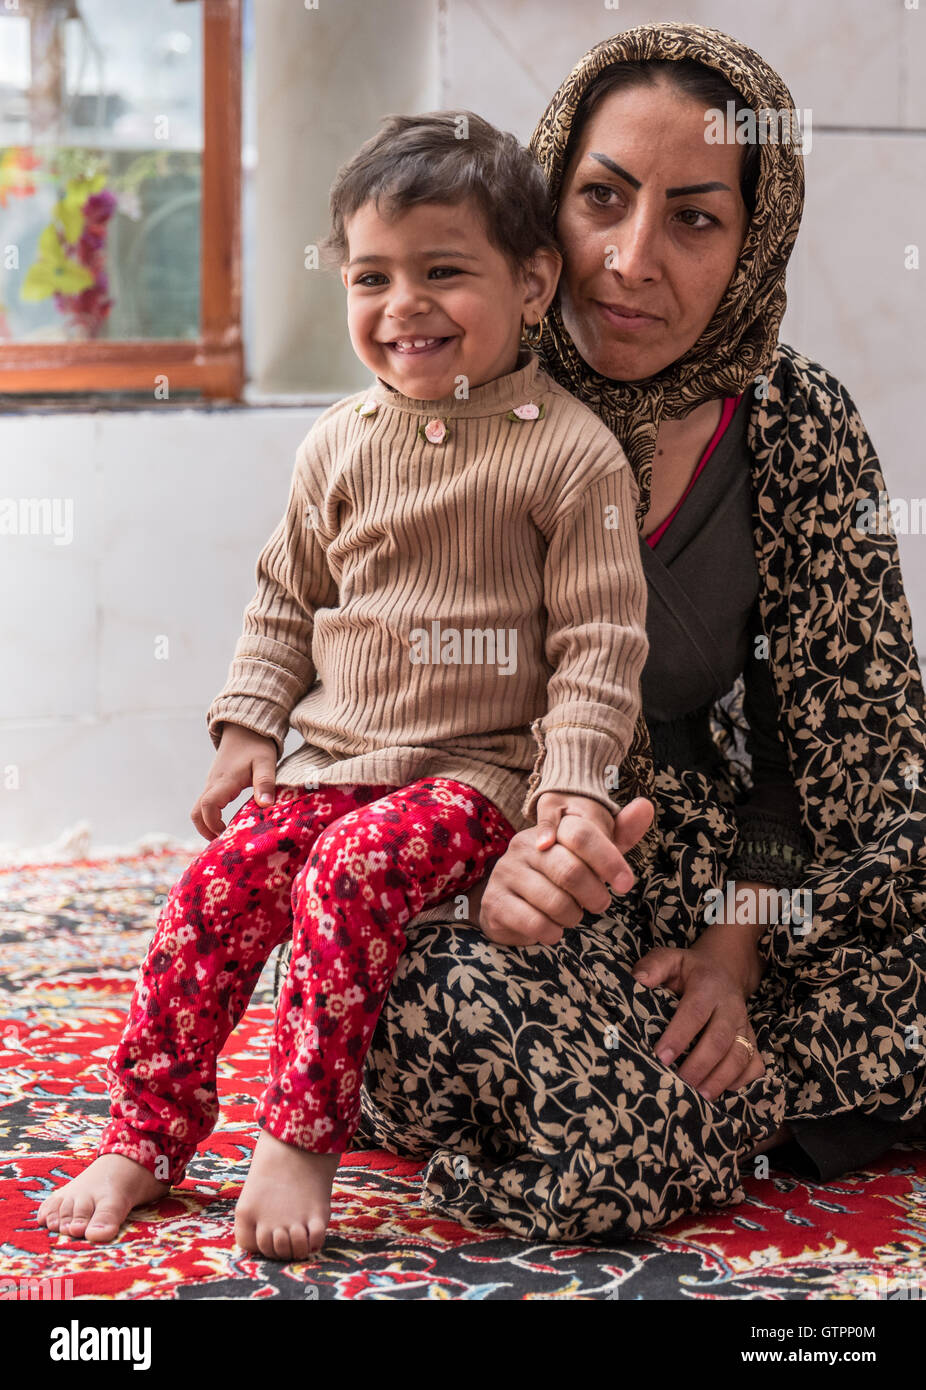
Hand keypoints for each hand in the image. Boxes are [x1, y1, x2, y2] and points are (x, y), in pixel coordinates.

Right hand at [191, 723, 279, 840]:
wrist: (244, 728)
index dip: (213, 824)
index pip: (208, 806)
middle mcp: (213, 784)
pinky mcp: (215, 785)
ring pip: (199, 809)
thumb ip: (265, 782)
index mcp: (224, 781)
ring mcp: (212, 784)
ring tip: (227, 837)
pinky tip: (229, 825)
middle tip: (224, 843)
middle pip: (196, 812)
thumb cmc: (257, 745)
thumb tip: (266, 805)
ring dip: (208, 825)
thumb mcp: (266, 762)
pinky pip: (207, 805)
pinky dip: (212, 817)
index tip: (227, 834)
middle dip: (206, 830)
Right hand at [478, 796, 654, 946]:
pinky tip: (553, 930)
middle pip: (571, 871)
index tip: (625, 884)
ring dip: (573, 917)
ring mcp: (506, 873)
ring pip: (555, 901)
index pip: (581, 834)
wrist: (508, 906)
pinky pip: (535, 922)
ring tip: (572, 916)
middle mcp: (523, 846)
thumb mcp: (592, 856)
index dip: (609, 860)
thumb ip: (619, 834)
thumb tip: (647, 806)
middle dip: (595, 896)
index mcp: (548, 830)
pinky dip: (552, 932)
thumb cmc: (558, 879)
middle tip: (600, 905)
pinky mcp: (495, 902)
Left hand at [631, 883, 773, 1098]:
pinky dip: (743, 1080)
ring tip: (701, 1097)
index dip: (679, 1036)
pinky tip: (724, 1092)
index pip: (695, 1012)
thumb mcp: (670, 959)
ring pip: (740, 1054)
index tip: (660, 1057)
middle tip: (680, 1083)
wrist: (723, 969)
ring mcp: (744, 1024)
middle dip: (700, 1064)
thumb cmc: (689, 970)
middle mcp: (730, 1007)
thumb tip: (638, 979)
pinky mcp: (751, 1038)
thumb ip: (654, 966)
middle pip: (720, 1039)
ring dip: (722, 1078)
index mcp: (707, 986)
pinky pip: (755, 1063)